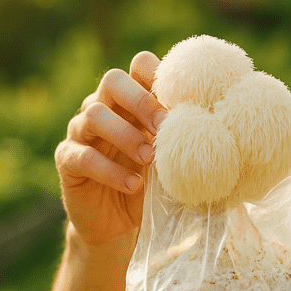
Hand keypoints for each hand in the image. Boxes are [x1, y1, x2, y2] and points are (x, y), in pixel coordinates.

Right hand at [54, 51, 166, 246]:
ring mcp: (80, 132)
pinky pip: (82, 156)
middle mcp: (103, 107)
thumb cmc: (153, 183)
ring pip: (94, 114)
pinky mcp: (67, 160)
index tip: (180, 101)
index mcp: (131, 100)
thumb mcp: (171, 156)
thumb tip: (223, 124)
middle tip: (163, 127)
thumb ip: (184, 136)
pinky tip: (134, 185)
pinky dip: (111, 171)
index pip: (139, 65)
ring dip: (126, 135)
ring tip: (150, 158)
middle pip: (113, 80)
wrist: (120, 225)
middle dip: (141, 101)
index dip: (158, 74)